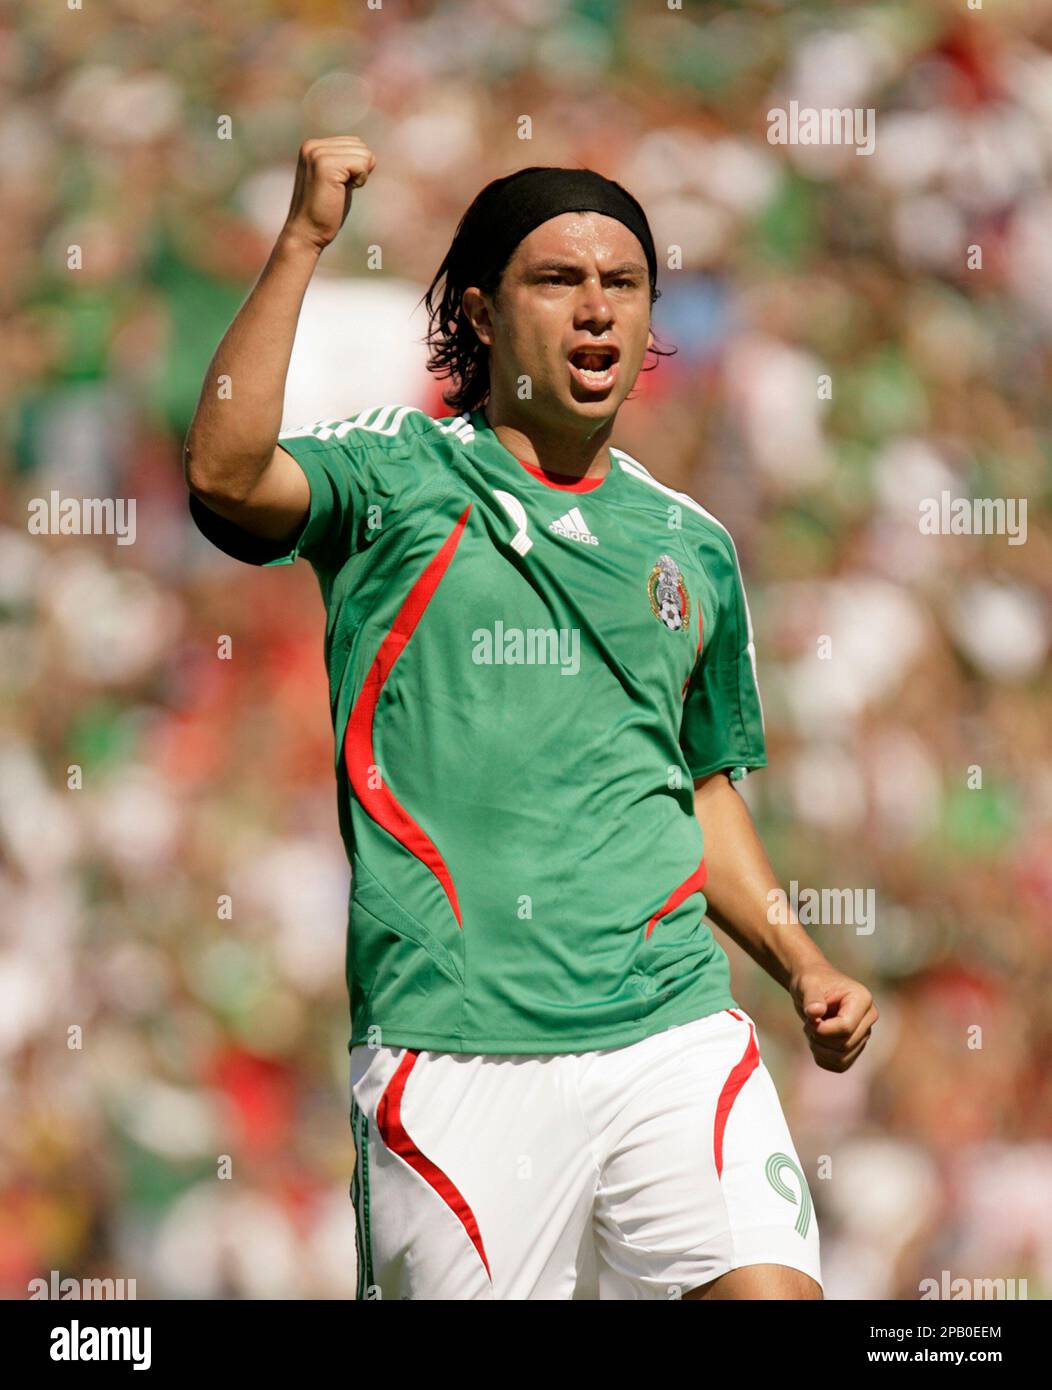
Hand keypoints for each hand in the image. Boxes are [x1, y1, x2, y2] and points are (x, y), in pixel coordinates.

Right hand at [281, 136, 375, 253]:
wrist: (306, 233)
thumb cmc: (324, 212)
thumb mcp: (335, 180)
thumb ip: (346, 163)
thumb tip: (370, 155)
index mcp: (313, 146)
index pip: (354, 143)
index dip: (356, 168)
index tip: (337, 186)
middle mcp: (312, 146)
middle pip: (360, 146)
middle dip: (359, 170)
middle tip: (338, 190)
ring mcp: (317, 154)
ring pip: (363, 154)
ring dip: (358, 177)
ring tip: (338, 191)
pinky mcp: (325, 165)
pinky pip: (362, 164)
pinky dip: (359, 181)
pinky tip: (342, 192)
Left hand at [789, 965, 877, 1072]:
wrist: (812, 988)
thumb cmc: (811, 982)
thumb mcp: (807, 985)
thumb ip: (811, 998)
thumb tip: (815, 1012)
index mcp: (862, 999)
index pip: (846, 1027)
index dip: (823, 1029)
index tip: (809, 1017)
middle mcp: (868, 1018)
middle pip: (845, 1045)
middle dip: (819, 1038)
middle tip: (808, 1023)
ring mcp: (864, 1034)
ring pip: (842, 1058)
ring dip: (819, 1048)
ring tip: (811, 1030)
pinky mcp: (855, 1047)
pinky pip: (840, 1066)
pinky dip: (822, 1057)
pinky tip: (816, 1041)